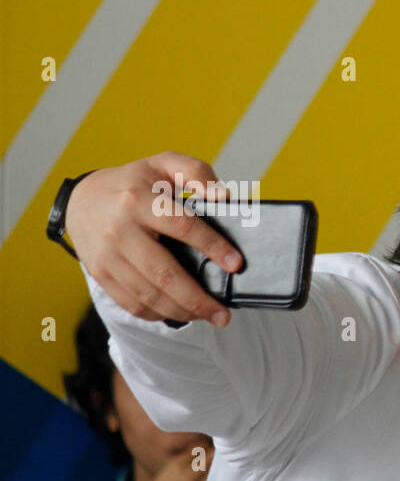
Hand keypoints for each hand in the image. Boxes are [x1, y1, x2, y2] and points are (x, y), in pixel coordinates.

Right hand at [65, 152, 242, 325]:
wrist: (82, 199)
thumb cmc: (132, 184)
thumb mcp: (163, 165)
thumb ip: (196, 172)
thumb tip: (222, 196)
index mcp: (138, 199)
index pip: (182, 226)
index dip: (212, 246)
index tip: (236, 264)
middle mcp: (120, 229)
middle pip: (164, 273)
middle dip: (198, 298)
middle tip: (223, 314)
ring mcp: (107, 255)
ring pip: (148, 294)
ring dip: (182, 311)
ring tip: (207, 316)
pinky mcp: (99, 273)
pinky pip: (130, 303)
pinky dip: (157, 314)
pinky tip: (178, 313)